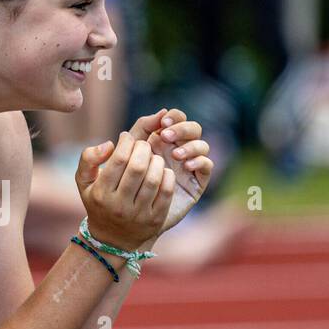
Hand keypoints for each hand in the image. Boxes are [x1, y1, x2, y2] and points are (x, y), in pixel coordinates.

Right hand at [75, 130, 178, 252]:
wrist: (112, 239)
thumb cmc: (98, 202)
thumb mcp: (84, 182)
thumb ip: (88, 158)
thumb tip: (109, 144)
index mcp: (101, 194)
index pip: (119, 159)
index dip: (127, 142)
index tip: (128, 138)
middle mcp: (119, 206)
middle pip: (138, 167)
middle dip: (144, 149)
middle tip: (143, 145)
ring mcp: (139, 215)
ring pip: (154, 178)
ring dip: (156, 161)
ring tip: (152, 157)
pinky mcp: (155, 220)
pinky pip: (166, 192)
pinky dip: (167, 176)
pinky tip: (162, 171)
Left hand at [133, 108, 213, 234]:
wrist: (128, 215)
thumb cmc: (121, 183)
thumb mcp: (123, 155)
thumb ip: (139, 131)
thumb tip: (159, 113)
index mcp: (163, 138)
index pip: (177, 117)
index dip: (174, 116)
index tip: (162, 123)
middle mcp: (179, 148)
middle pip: (192, 127)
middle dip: (181, 129)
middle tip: (166, 136)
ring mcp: (189, 164)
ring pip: (202, 145)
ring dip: (190, 146)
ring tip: (175, 155)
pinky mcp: (196, 181)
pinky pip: (207, 165)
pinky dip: (199, 161)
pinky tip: (185, 166)